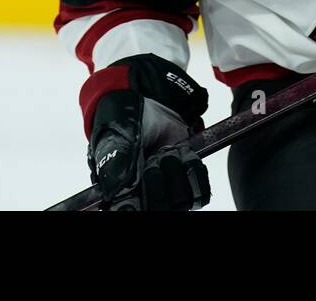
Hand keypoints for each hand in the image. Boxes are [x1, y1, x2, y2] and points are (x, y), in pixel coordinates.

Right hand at [80, 54, 210, 210]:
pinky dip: (194, 169)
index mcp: (124, 193)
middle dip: (159, 182)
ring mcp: (169, 188)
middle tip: (153, 160)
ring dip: (176, 172)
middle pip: (162, 207)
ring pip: (182, 200)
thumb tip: (118, 191)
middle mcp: (147, 195)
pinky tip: (182, 153)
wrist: (148, 106)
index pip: (132, 210)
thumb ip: (115, 167)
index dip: (141, 204)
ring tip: (165, 153)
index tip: (142, 190)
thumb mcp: (116, 141)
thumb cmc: (125, 124)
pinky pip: (201, 190)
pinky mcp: (188, 177)